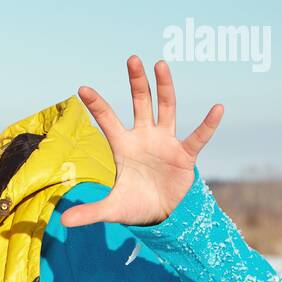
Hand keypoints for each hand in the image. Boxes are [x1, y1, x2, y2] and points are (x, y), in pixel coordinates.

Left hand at [61, 56, 222, 227]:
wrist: (163, 216)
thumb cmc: (135, 206)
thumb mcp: (111, 209)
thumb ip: (90, 212)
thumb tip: (63, 222)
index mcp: (123, 146)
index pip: (108, 120)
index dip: (97, 105)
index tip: (81, 88)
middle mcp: (144, 138)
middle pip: (140, 103)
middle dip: (136, 82)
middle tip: (132, 59)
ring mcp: (165, 143)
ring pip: (166, 109)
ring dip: (164, 88)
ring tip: (161, 64)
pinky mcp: (185, 155)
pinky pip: (198, 137)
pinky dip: (208, 124)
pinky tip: (218, 108)